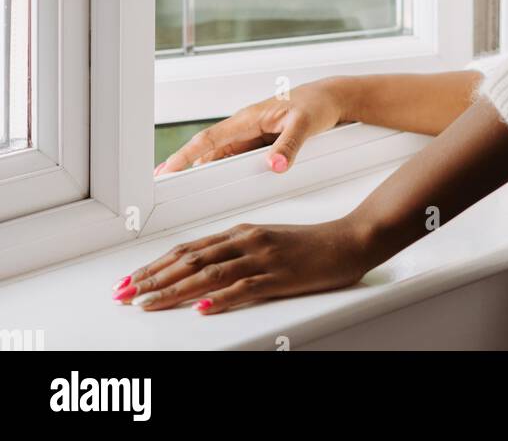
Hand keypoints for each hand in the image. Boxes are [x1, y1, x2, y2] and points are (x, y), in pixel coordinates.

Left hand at [112, 218, 369, 313]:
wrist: (349, 239)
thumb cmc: (309, 244)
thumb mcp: (266, 241)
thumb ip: (236, 252)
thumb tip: (202, 272)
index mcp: (241, 232)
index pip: (189, 249)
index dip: (157, 264)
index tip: (131, 280)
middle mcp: (246, 241)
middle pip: (191, 259)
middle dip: (154, 278)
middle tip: (125, 294)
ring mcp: (263, 258)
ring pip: (210, 274)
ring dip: (175, 290)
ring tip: (148, 302)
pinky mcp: (280, 276)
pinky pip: (246, 288)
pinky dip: (221, 299)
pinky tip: (203, 308)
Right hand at [154, 80, 344, 176]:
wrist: (332, 99)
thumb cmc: (317, 105)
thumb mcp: (305, 125)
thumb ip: (289, 146)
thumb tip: (275, 166)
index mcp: (249, 119)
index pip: (210, 139)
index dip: (186, 156)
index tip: (166, 170)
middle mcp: (246, 127)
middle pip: (209, 150)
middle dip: (185, 164)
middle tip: (161, 184)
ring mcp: (252, 135)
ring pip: (220, 155)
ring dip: (201, 169)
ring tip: (179, 189)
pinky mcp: (261, 142)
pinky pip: (236, 159)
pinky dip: (222, 170)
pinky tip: (214, 183)